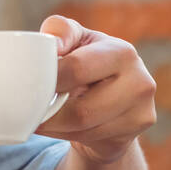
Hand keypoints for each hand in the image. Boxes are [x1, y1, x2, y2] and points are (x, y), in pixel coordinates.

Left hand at [36, 14, 156, 163]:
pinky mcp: (133, 133)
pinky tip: (59, 125)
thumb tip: (52, 43)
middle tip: (29, 107)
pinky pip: (90, 138)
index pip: (76, 69)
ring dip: (54, 125)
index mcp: (122, 52)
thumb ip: (61, 31)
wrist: (112, 98)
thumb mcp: (76, 39)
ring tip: (40, 116)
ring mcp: (141, 111)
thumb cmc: (88, 62)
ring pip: (83, 127)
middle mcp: (140, 81)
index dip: (48, 79)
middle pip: (81, 109)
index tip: (29, 83)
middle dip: (49, 110)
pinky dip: (66, 134)